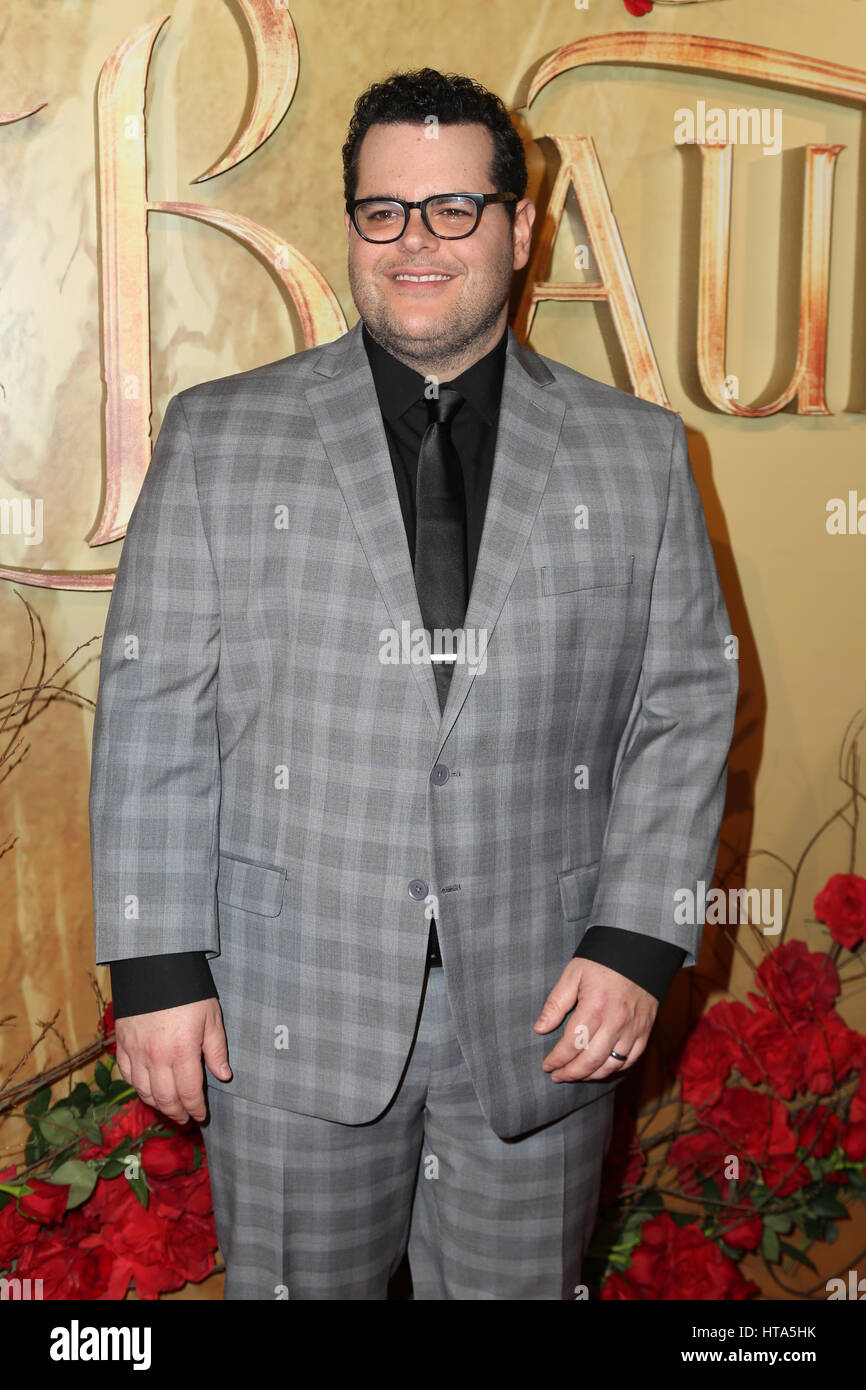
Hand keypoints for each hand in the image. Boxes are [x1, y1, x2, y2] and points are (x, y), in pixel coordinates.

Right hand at [114, 998, 230, 1123]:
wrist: (156, 966)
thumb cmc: (189, 991)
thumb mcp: (211, 1017)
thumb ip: (216, 1050)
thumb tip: (224, 1076)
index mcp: (182, 1051)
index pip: (189, 1093)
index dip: (195, 1108)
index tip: (201, 1115)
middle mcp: (156, 1056)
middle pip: (165, 1098)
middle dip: (176, 1112)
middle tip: (184, 1118)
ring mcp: (136, 1051)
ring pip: (144, 1091)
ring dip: (157, 1104)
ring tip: (168, 1107)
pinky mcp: (123, 1043)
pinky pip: (127, 1075)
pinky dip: (137, 1087)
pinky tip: (147, 1089)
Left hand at [533, 958, 657, 1081]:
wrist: (639, 951)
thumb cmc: (602, 961)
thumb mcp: (574, 974)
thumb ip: (556, 1003)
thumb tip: (539, 1028)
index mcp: (594, 1007)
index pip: (572, 1044)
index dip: (557, 1059)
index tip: (547, 1065)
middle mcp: (615, 1022)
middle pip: (590, 1061)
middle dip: (570, 1073)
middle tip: (557, 1076)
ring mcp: (633, 1029)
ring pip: (611, 1065)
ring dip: (591, 1075)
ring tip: (576, 1075)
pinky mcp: (645, 1031)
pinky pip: (630, 1060)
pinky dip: (614, 1069)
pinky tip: (601, 1069)